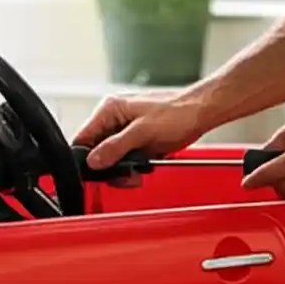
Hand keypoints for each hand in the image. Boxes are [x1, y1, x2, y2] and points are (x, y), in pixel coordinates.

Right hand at [72, 89, 211, 170]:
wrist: (201, 113)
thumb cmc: (178, 113)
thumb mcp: (142, 132)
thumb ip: (115, 147)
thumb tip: (94, 161)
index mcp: (110, 109)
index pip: (83, 138)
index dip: (87, 158)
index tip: (97, 171)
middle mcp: (115, 119)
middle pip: (97, 151)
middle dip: (109, 167)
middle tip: (124, 173)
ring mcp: (126, 131)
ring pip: (111, 158)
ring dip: (122, 170)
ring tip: (137, 171)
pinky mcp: (137, 141)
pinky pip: (126, 160)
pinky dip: (132, 168)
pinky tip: (143, 167)